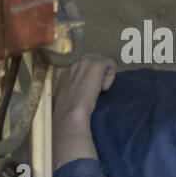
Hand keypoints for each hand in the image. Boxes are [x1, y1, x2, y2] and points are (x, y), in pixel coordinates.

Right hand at [52, 54, 116, 168]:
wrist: (69, 117)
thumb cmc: (67, 118)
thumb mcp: (66, 104)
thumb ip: (71, 98)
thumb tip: (79, 102)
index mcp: (65, 75)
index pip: (83, 65)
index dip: (92, 75)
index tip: (94, 89)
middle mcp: (73, 66)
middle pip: (93, 59)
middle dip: (100, 71)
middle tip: (100, 90)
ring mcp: (83, 65)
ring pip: (101, 60)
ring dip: (105, 74)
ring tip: (101, 90)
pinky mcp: (94, 67)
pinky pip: (109, 64)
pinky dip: (110, 76)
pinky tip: (104, 89)